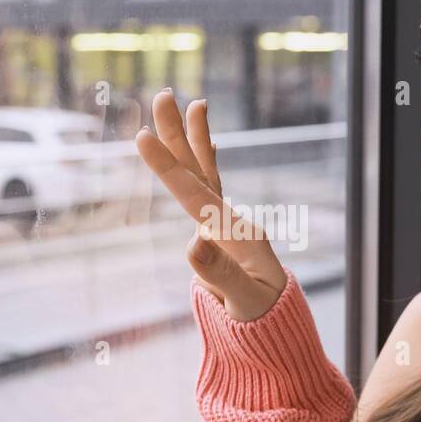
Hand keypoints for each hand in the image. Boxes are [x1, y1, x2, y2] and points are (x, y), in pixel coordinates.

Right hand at [134, 89, 287, 321]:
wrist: (279, 327)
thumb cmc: (265, 317)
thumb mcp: (245, 301)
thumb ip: (220, 274)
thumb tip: (191, 243)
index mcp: (235, 233)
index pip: (195, 195)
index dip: (167, 166)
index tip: (141, 137)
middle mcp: (231, 222)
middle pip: (200, 172)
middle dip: (180, 134)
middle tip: (163, 95)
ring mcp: (227, 225)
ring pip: (205, 175)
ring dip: (192, 141)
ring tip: (189, 103)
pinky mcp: (221, 233)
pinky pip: (209, 192)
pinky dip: (204, 165)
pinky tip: (206, 145)